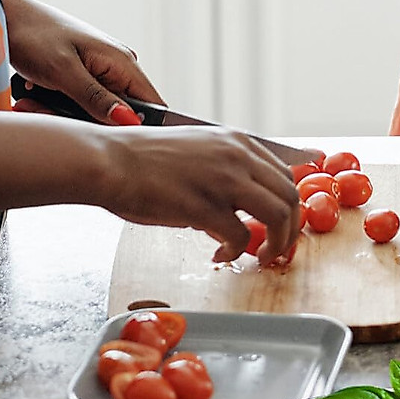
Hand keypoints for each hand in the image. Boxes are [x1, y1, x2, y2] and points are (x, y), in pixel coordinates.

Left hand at [3, 0, 163, 123]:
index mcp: (123, 62)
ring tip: (33, 102)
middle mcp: (117, 69)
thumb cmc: (33, 34)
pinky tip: (34, 97)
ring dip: (62, 115)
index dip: (135, 127)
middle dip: (83, 121)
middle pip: (118, 116)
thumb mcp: (64, 70)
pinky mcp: (83, 78)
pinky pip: (79, 104)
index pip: (153, 106)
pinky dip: (55, 107)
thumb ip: (97, 98)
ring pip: (94, 113)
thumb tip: (129, 122)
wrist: (5, 15)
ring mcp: (100, 73)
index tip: (101, 136)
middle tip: (46, 112)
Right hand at [94, 126, 301, 264]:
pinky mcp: (205, 204)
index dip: (289, 207)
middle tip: (276, 249)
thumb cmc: (142, 161)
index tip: (284, 227)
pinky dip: (236, 252)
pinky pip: (240, 236)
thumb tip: (239, 210)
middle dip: (290, 230)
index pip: (285, 175)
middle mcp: (238, 155)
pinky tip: (220, 255)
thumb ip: (225, 175)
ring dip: (276, 243)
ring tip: (260, 257)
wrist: (109, 160)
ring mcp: (224, 178)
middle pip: (290, 197)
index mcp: (237, 141)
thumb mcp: (197, 155)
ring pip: (278, 215)